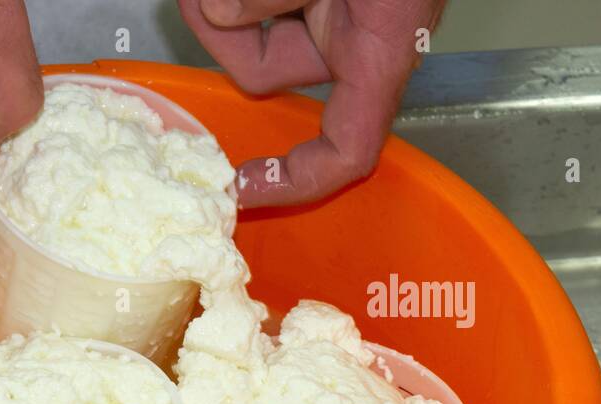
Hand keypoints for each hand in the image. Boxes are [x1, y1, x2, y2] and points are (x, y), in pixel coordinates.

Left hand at [180, 0, 445, 206]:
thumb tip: (219, 12)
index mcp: (381, 42)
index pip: (348, 147)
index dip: (297, 179)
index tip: (240, 188)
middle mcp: (356, 31)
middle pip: (264, 70)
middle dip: (222, 32)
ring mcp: (331, 5)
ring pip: (249, 27)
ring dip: (223, 1)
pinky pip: (255, 3)